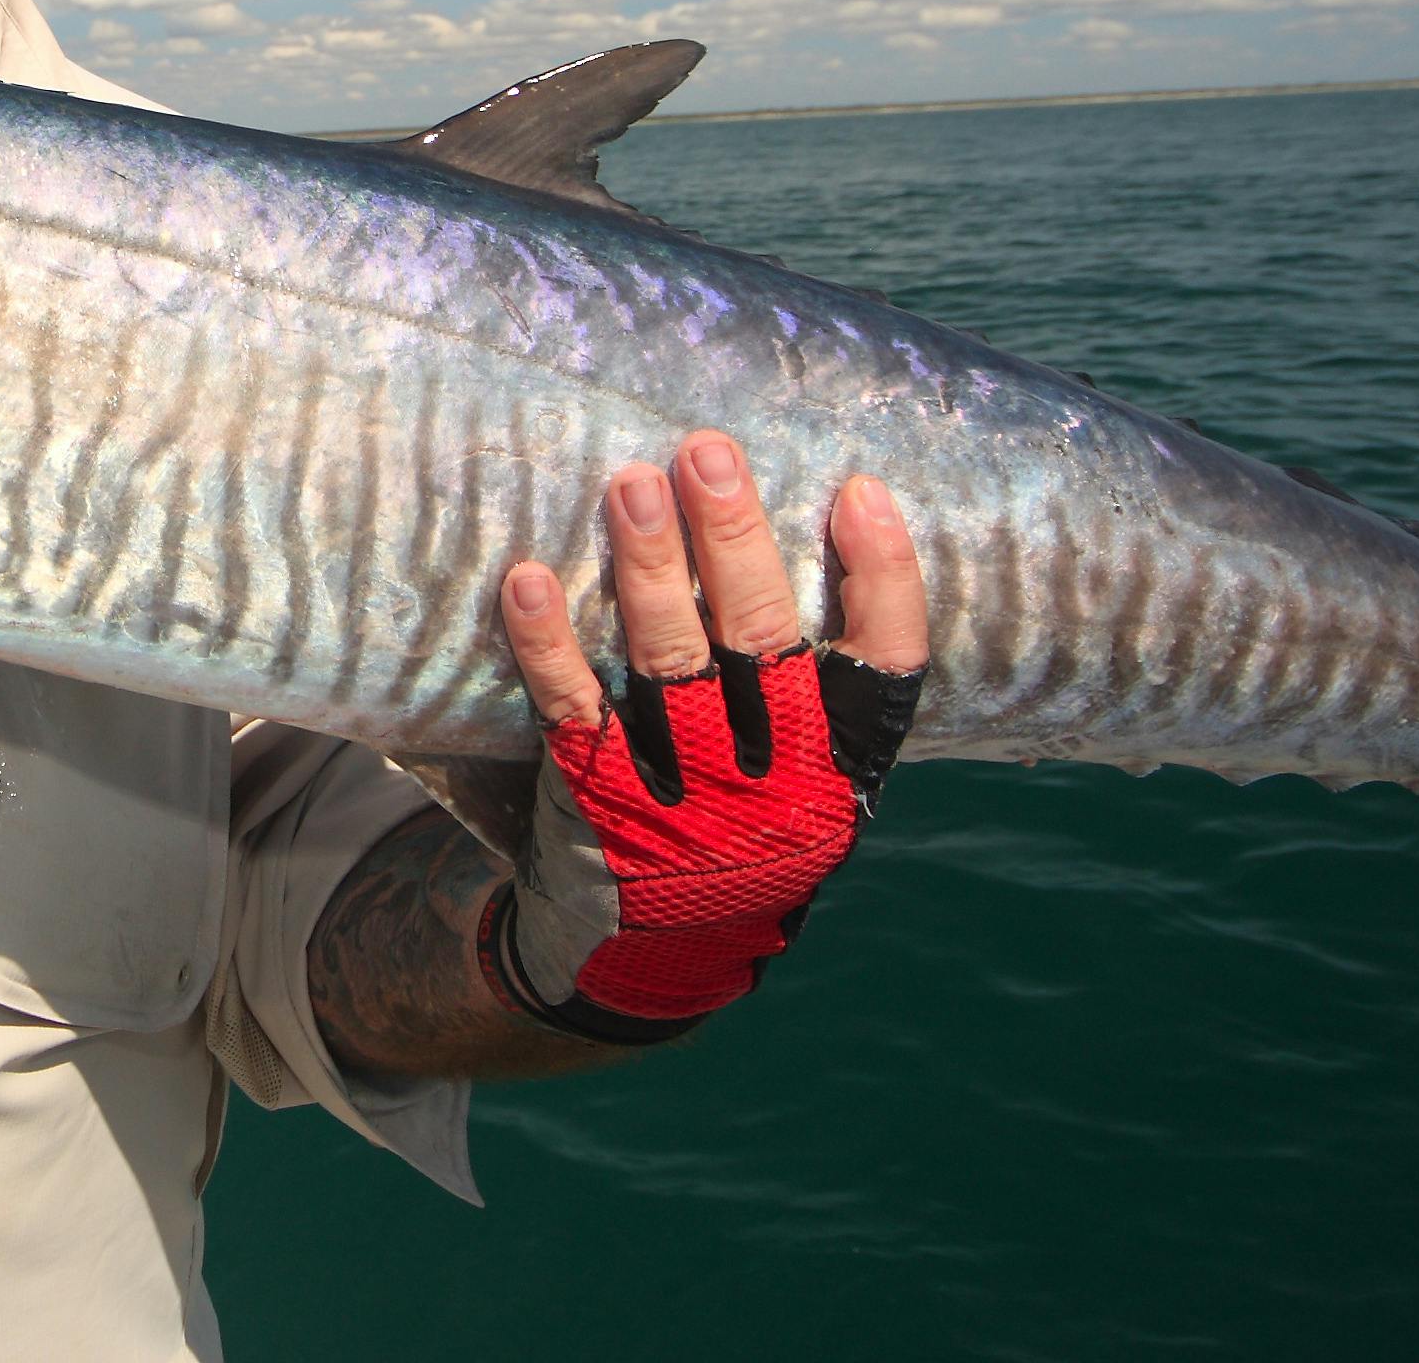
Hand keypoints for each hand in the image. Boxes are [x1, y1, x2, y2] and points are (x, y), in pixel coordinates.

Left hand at [484, 431, 928, 1039]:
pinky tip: (529, 580)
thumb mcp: (805, 787)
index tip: (859, 494)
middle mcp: (774, 788)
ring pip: (671, 665)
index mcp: (840, 774)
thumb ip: (817, 695)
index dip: (884, 578)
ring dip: (648, 569)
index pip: (888, 668)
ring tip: (630, 485)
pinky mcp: (599, 807)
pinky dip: (550, 643)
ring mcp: (685, 800)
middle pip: (765, 643)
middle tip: (705, 453)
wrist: (652, 966)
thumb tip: (825, 532)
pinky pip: (572, 711)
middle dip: (735, 541)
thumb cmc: (740, 838)